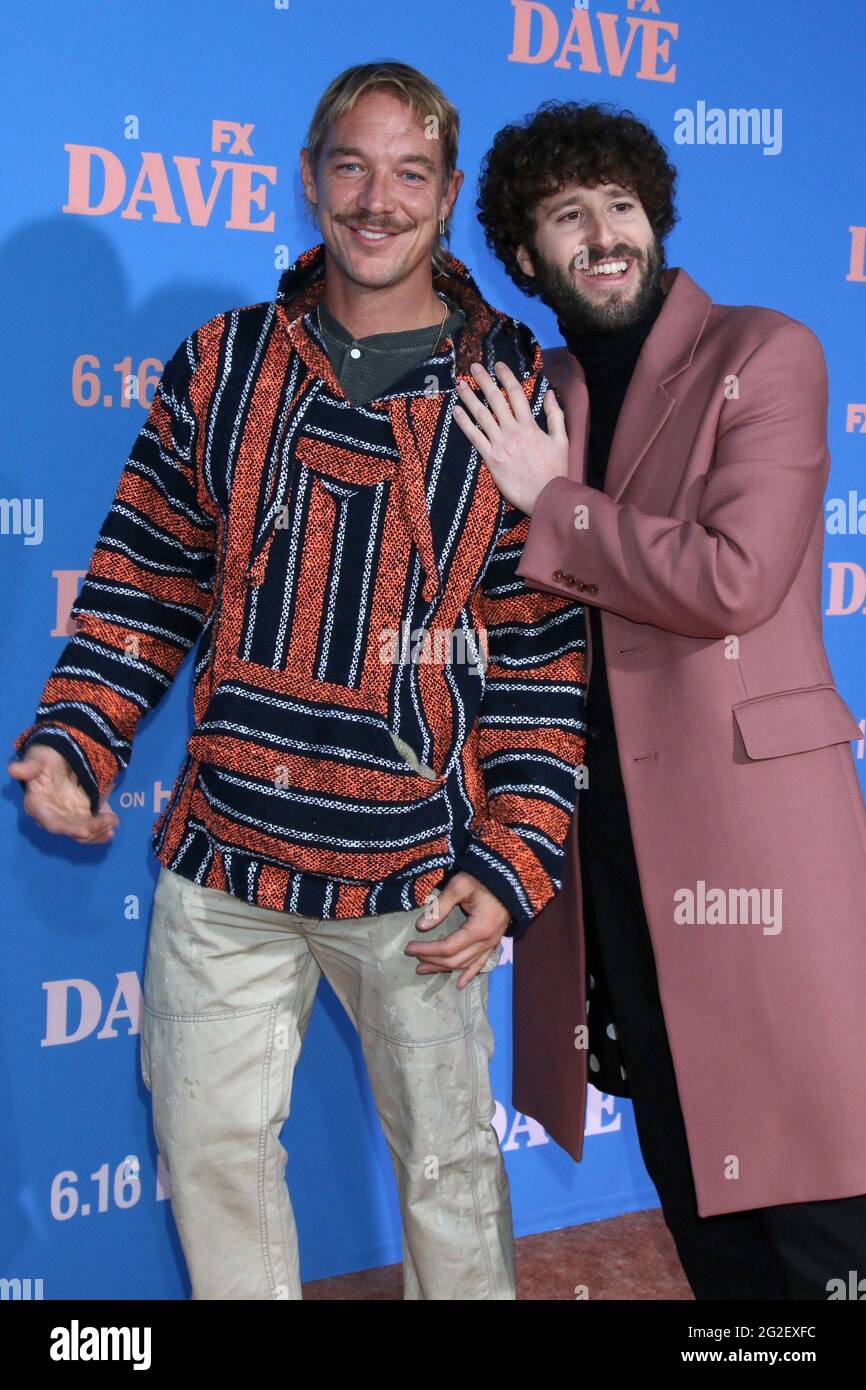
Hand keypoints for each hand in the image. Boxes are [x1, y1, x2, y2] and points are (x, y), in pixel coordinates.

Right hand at [8, 744, 118, 844]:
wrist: (57, 755)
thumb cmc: (44, 758)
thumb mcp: (36, 759)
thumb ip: (28, 767)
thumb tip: (13, 769)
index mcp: (38, 805)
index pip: (52, 823)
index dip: (67, 829)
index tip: (84, 831)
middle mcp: (53, 815)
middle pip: (71, 829)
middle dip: (90, 829)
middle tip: (108, 823)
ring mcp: (68, 816)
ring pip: (83, 831)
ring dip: (99, 830)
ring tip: (113, 822)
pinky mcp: (81, 813)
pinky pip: (92, 826)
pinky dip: (103, 827)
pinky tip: (114, 824)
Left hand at [405, 871, 509, 988]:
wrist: (508, 879)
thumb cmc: (483, 880)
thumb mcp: (459, 886)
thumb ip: (440, 907)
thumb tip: (421, 926)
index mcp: (478, 930)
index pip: (447, 948)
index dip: (427, 950)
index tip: (409, 947)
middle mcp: (487, 942)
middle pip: (455, 960)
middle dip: (431, 960)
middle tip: (412, 956)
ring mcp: (492, 944)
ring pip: (465, 964)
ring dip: (443, 968)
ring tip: (423, 969)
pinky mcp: (494, 943)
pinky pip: (480, 964)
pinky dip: (469, 975)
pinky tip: (459, 985)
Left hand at [453, 360, 568, 514]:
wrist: (547, 496)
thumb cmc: (556, 471)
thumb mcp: (562, 440)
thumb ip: (555, 415)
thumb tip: (550, 393)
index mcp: (530, 425)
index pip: (516, 393)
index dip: (506, 376)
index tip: (498, 365)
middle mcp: (513, 431)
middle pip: (496, 399)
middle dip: (484, 380)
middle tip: (474, 367)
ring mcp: (501, 445)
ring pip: (482, 415)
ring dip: (470, 398)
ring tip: (460, 385)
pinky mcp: (492, 459)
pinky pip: (475, 437)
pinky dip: (464, 423)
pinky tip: (456, 411)